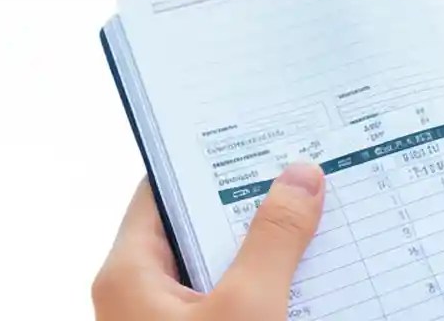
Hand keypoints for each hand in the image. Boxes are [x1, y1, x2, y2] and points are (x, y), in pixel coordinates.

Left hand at [93, 163, 324, 320]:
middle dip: (250, 205)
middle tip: (302, 175)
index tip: (258, 139)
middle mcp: (139, 295)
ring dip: (263, 251)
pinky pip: (229, 304)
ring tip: (314, 219)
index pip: (162, 191)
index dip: (208, 163)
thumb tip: (300, 178)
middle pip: (196, 229)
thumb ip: (274, 241)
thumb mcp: (247, 308)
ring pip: (218, 270)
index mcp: (129, 273)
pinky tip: (305, 279)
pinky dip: (263, 289)